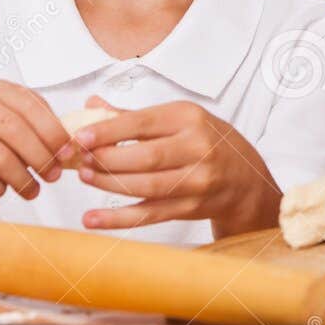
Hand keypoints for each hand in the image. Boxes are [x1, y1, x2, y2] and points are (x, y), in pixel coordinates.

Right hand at [0, 81, 69, 203]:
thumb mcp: (19, 126)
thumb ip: (44, 128)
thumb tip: (73, 146)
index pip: (30, 107)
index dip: (53, 132)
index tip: (68, 154)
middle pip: (15, 131)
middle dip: (41, 157)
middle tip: (53, 176)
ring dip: (22, 179)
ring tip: (33, 191)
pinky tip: (2, 190)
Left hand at [66, 98, 279, 233]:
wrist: (245, 180)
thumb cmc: (206, 142)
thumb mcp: (179, 120)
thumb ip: (134, 116)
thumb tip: (91, 104)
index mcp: (190, 118)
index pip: (143, 123)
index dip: (109, 130)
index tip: (81, 136)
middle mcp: (198, 147)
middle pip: (145, 156)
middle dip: (106, 159)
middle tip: (80, 160)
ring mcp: (197, 180)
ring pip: (146, 186)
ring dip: (109, 184)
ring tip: (85, 177)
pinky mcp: (191, 207)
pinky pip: (150, 214)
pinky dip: (118, 218)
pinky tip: (92, 219)